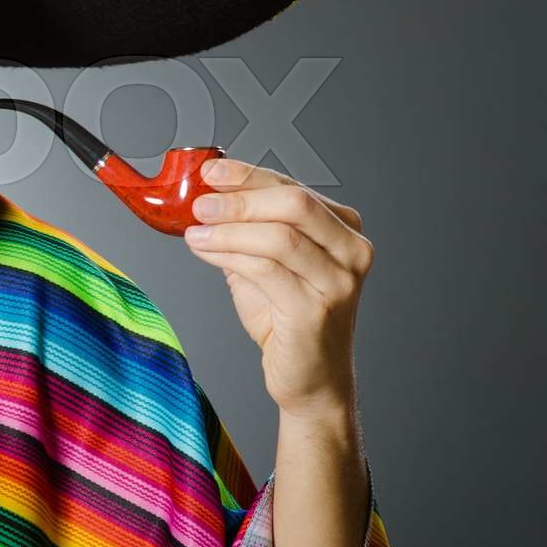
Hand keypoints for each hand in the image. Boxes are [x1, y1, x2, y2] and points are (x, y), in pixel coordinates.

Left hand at [182, 158, 373, 419]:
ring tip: (195, 231)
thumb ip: (246, 228)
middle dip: (241, 199)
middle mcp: (351, 251)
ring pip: (280, 238)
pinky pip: (266, 271)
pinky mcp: (315, 311)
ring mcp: (339, 282)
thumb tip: (205, 194)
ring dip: (228, 230)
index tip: (211, 170)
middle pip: (295, 204)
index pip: (294, 188)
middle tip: (200, 203)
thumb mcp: (265, 261)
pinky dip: (228, 255)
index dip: (249, 175)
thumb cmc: (286, 316)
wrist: (309, 376)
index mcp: (343, 229)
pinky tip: (204, 251)